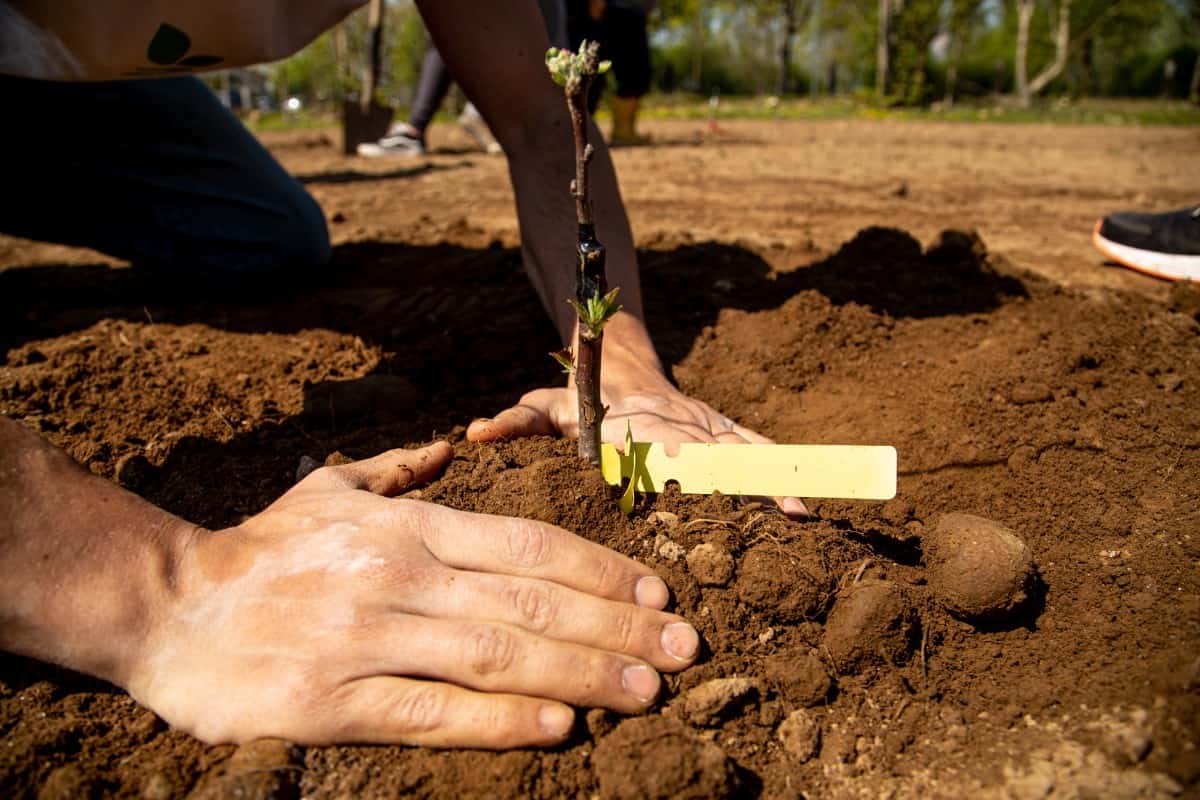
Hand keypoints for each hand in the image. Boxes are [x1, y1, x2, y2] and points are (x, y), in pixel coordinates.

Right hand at [125, 443, 699, 747]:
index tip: (658, 593)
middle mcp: (397, 574)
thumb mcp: (329, 487)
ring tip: (644, 690)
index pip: (526, 543)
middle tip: (683, 648)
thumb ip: (398, 468)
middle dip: (617, 626)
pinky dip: (500, 720)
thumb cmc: (260, 548)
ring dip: (582, 673)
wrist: (164, 605)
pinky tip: (557, 725)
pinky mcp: (330, 700)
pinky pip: (431, 713)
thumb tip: (450, 446)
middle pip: (530, 602)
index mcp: (406, 524)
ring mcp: (364, 636)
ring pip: (496, 655)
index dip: (601, 569)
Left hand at [468, 327, 809, 516]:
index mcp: (636, 425)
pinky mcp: (722, 431)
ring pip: (741, 453)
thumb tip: (472, 434)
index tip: (700, 484)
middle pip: (712, 454)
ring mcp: (704, 427)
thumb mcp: (546, 406)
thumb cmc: (578, 399)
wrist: (622, 367)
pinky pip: (755, 450)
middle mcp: (676, 425)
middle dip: (742, 481)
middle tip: (777, 512)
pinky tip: (806, 504)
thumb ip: (517, 422)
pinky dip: (780, 471)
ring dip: (769, 481)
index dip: (677, 466)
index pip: (661, 449)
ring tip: (801, 513)